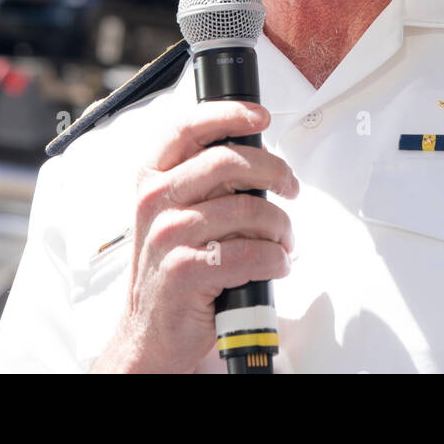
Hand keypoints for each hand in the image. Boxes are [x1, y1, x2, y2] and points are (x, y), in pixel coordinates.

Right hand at [91, 99, 297, 373]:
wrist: (152, 329)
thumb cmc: (175, 263)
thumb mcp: (176, 210)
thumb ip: (204, 178)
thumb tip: (258, 152)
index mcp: (153, 177)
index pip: (188, 127)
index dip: (228, 114)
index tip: (260, 116)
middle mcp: (155, 200)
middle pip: (229, 162)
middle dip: (274, 172)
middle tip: (291, 187)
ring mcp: (168, 235)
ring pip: (248, 210)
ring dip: (280, 227)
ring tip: (282, 241)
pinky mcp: (185, 271)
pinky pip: (250, 253)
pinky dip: (274, 260)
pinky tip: (274, 265)